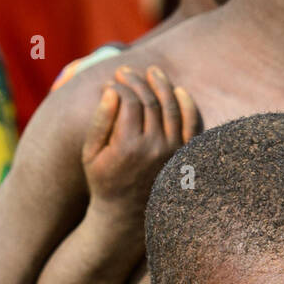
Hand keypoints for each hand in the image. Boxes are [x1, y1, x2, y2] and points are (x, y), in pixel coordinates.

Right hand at [81, 64, 200, 209]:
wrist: (127, 213)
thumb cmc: (104, 180)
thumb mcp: (91, 153)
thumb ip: (100, 120)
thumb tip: (111, 90)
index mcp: (128, 147)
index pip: (129, 102)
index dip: (120, 87)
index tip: (111, 82)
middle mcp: (154, 148)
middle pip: (150, 101)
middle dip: (137, 81)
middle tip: (126, 70)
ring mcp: (173, 151)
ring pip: (172, 107)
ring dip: (162, 85)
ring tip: (152, 72)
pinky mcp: (184, 155)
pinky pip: (192, 124)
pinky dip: (188, 105)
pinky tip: (178, 90)